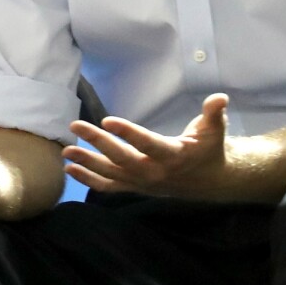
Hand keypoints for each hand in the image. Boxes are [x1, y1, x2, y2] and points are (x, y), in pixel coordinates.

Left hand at [64, 93, 230, 198]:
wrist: (210, 181)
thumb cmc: (209, 148)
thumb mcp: (215, 129)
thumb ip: (213, 113)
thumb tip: (220, 97)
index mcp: (173, 155)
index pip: (147, 144)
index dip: (128, 133)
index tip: (107, 120)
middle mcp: (155, 172)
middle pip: (122, 158)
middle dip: (97, 142)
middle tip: (75, 125)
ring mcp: (142, 182)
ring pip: (111, 174)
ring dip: (86, 163)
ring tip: (65, 152)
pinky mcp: (135, 187)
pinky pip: (109, 186)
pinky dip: (89, 180)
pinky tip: (71, 170)